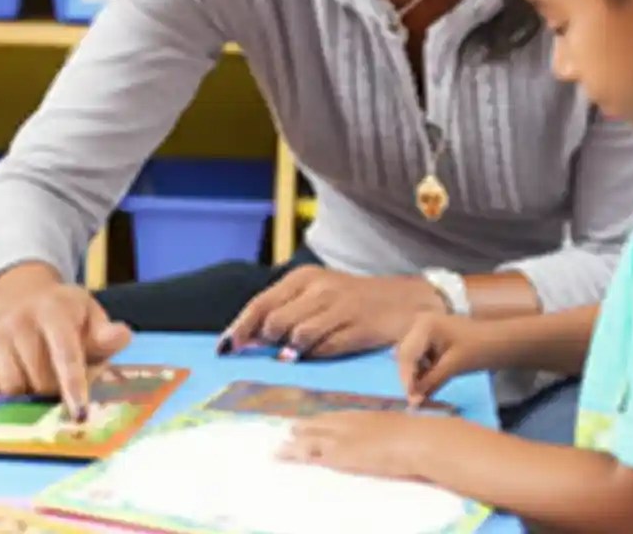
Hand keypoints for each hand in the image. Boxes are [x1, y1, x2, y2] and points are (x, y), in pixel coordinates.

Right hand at [0, 280, 131, 417]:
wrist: (27, 297)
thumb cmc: (70, 317)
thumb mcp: (93, 318)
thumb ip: (107, 334)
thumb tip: (122, 335)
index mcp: (55, 310)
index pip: (65, 355)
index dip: (73, 386)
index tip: (80, 415)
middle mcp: (21, 319)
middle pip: (40, 380)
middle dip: (55, 390)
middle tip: (64, 378)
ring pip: (13, 388)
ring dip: (30, 392)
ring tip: (41, 372)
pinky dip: (8, 389)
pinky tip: (19, 370)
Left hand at [222, 266, 446, 359]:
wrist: (406, 301)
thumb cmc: (352, 301)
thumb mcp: (316, 296)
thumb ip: (283, 313)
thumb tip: (247, 340)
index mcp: (304, 278)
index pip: (260, 304)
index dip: (239, 329)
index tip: (225, 349)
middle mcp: (319, 288)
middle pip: (274, 324)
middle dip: (268, 344)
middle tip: (271, 354)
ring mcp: (339, 307)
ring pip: (297, 338)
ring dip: (294, 352)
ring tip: (302, 354)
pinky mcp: (357, 326)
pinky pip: (324, 349)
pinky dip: (318, 355)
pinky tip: (324, 352)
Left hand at [279, 411, 456, 479]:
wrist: (417, 440)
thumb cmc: (417, 434)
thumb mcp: (397, 426)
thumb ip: (387, 429)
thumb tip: (390, 434)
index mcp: (362, 415)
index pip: (333, 417)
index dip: (318, 421)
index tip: (306, 422)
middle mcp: (347, 424)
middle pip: (316, 426)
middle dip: (300, 429)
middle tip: (285, 431)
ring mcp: (340, 439)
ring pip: (307, 440)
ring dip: (292, 445)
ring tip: (277, 450)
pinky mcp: (338, 456)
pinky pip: (311, 456)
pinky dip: (296, 457)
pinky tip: (285, 458)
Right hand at [397, 314, 498, 405]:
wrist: (501, 341)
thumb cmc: (480, 349)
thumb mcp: (453, 367)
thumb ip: (429, 383)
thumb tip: (412, 403)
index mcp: (424, 325)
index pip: (406, 354)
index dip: (406, 379)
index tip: (409, 401)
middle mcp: (419, 323)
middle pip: (404, 355)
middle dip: (408, 378)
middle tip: (414, 401)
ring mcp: (423, 329)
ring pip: (409, 358)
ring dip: (414, 376)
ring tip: (421, 394)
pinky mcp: (429, 338)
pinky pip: (418, 357)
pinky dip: (422, 371)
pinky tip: (428, 384)